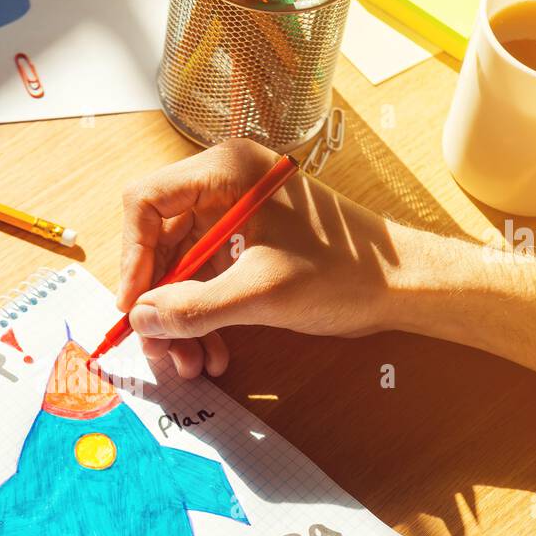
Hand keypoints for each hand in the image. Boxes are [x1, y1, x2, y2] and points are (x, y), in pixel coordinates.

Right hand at [118, 138, 406, 377]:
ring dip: (181, 317)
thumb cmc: (345, 273)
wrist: (402, 284)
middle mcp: (225, 184)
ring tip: (191, 363)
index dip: (133, 258)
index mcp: (227, 171)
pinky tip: (213, 352)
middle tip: (160, 349)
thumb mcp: (261, 294)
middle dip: (160, 301)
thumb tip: (140, 320)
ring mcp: (236, 212)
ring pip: (182, 266)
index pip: (146, 203)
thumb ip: (194, 307)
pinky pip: (207, 277)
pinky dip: (204, 315)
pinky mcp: (248, 240)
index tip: (134, 308)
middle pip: (160, 240)